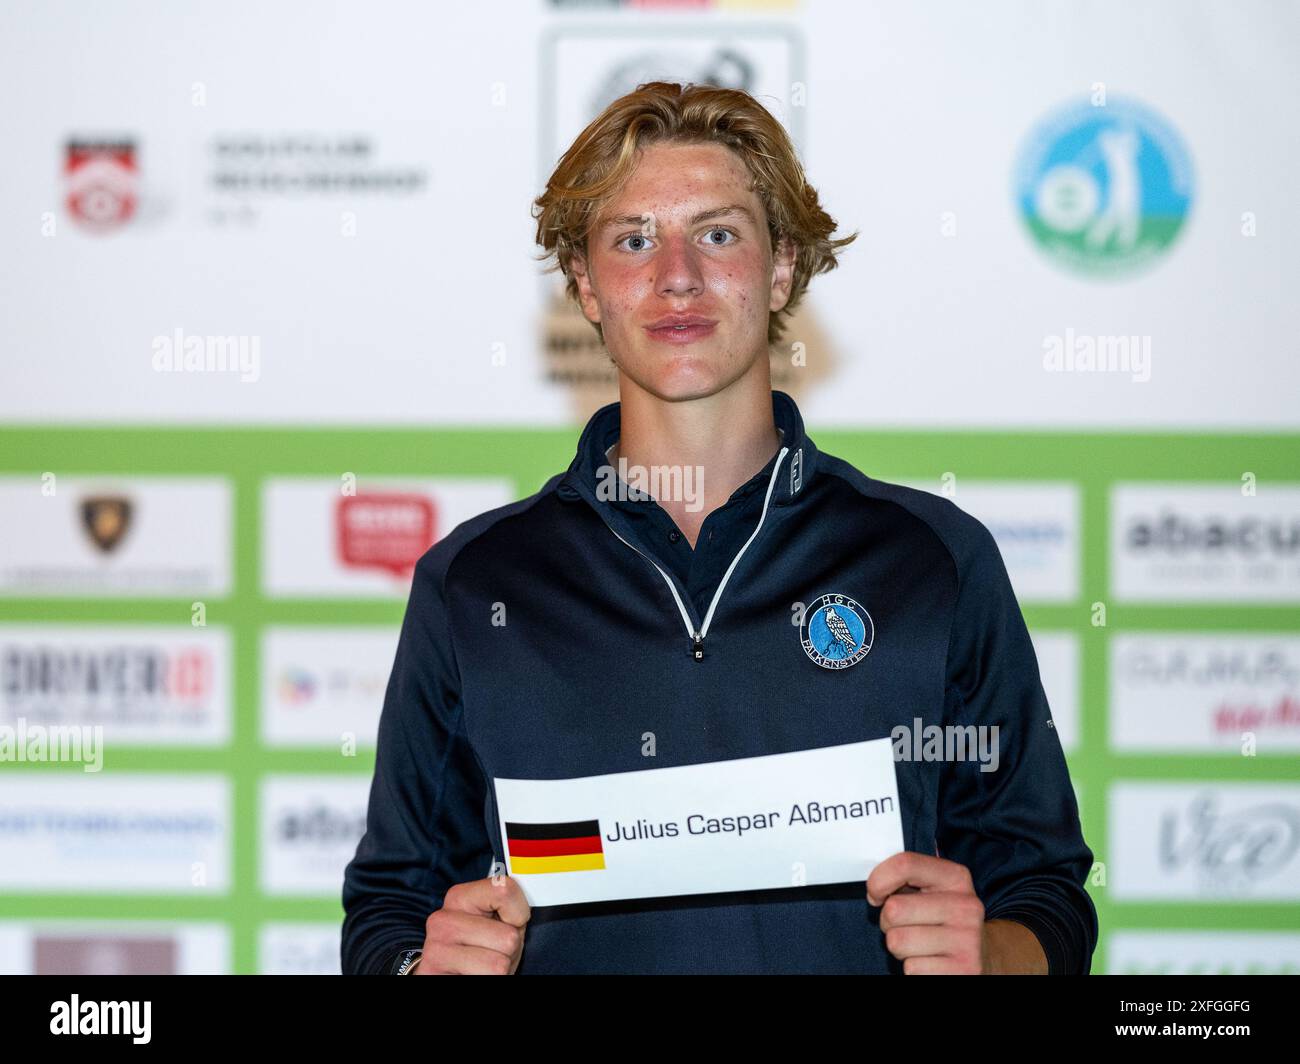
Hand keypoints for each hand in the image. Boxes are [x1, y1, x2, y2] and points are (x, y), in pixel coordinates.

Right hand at [414, 874, 530, 974]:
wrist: (452, 977)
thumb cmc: (482, 950)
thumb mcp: (500, 922)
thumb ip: (509, 904)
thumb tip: (531, 883)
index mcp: (459, 897)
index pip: (505, 889)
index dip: (519, 914)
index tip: (510, 923)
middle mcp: (442, 919)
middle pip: (509, 937)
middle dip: (509, 951)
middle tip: (493, 952)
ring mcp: (435, 949)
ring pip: (498, 965)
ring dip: (500, 970)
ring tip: (484, 966)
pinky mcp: (433, 973)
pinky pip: (487, 979)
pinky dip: (491, 982)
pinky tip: (474, 975)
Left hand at [866, 851, 985, 973]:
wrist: (982, 956)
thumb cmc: (943, 920)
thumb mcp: (930, 890)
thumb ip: (905, 879)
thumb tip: (876, 888)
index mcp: (956, 878)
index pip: (905, 864)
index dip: (879, 880)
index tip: (876, 895)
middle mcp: (965, 906)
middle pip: (894, 909)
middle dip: (888, 922)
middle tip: (906, 926)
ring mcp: (967, 940)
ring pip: (897, 942)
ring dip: (900, 948)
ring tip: (919, 945)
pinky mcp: (964, 970)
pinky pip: (911, 969)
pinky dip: (913, 968)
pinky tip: (930, 962)